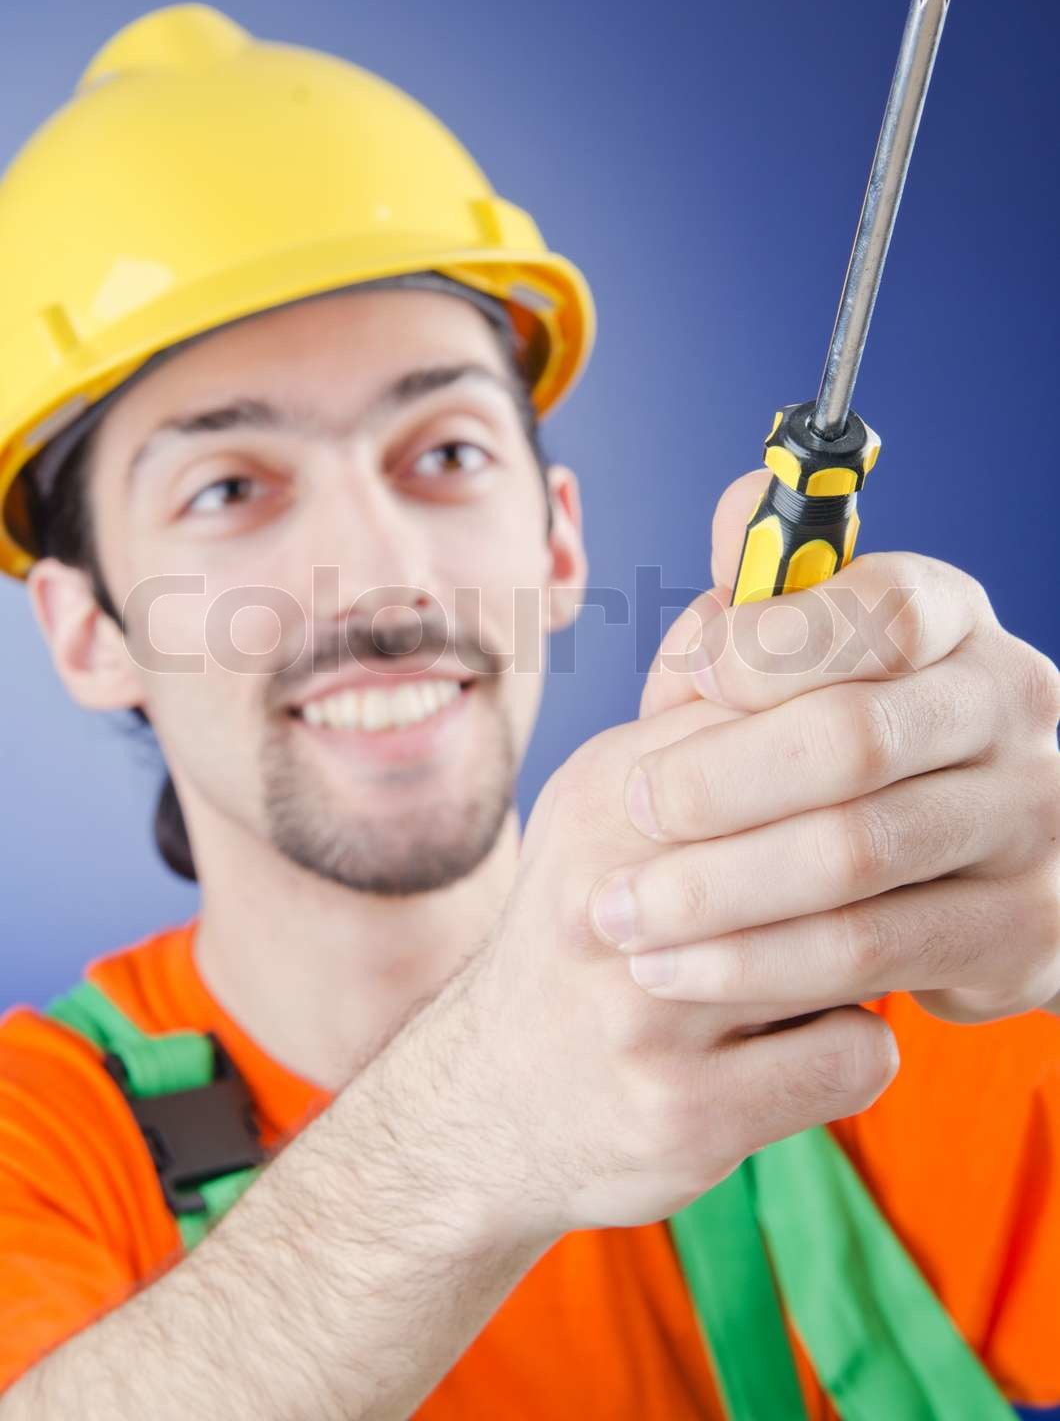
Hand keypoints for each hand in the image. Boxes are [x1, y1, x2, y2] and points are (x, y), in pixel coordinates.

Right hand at [458, 616, 900, 1241]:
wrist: (490, 1098)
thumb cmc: (582, 926)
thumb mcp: (609, 798)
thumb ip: (693, 705)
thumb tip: (760, 590)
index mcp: (611, 797)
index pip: (778, 725)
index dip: (868, 732)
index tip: (905, 759)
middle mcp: (618, 896)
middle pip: (836, 835)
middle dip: (889, 849)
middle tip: (910, 858)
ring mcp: (649, 1013)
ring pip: (859, 947)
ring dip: (872, 947)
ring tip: (836, 948)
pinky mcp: (688, 1114)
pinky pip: (857, 1054)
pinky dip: (851, 1044)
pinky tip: (797, 1038)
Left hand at [596, 471, 1059, 1027]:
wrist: (960, 877)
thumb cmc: (849, 744)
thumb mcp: (807, 664)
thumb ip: (763, 599)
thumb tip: (738, 504)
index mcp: (958, 627)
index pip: (887, 608)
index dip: (778, 639)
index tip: (694, 675)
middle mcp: (1014, 712)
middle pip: (854, 738)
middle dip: (718, 782)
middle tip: (630, 808)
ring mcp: (1031, 826)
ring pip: (854, 855)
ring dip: (716, 889)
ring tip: (620, 913)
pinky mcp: (1021, 936)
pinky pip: (869, 953)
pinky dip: (755, 963)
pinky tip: (673, 966)